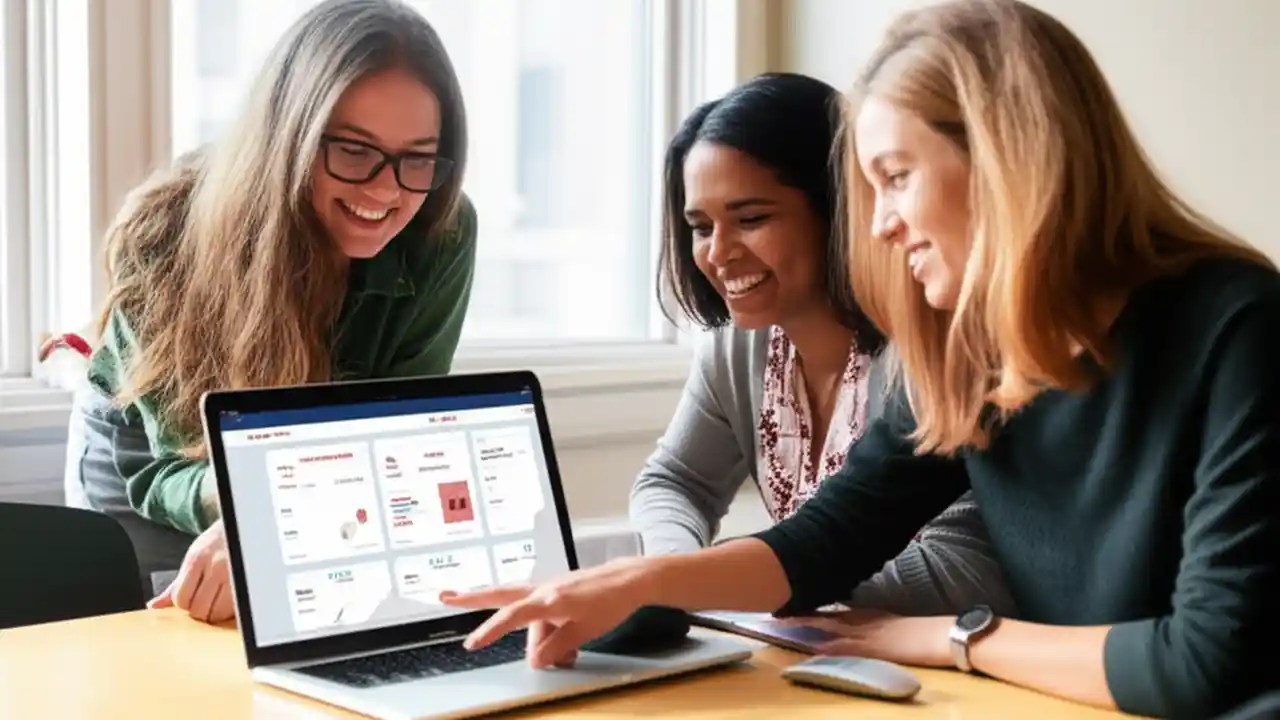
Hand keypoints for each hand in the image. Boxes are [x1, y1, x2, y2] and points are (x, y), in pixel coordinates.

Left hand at [147, 519, 235, 624]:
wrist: (245, 528)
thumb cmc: (218, 544)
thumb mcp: (194, 557)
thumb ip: (176, 584)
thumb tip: (154, 606)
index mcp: (197, 559)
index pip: (182, 598)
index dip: (184, 603)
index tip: (192, 597)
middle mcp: (216, 567)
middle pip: (199, 609)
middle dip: (200, 610)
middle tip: (206, 599)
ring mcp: (235, 575)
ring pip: (217, 614)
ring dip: (216, 612)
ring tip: (219, 600)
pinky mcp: (249, 584)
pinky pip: (234, 610)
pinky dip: (230, 611)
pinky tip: (230, 599)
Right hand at [439, 557, 655, 668]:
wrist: (629, 579)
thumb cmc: (609, 602)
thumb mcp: (584, 631)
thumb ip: (557, 646)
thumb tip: (535, 660)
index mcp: (549, 598)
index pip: (512, 616)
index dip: (490, 630)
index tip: (472, 643)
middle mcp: (543, 590)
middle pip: (501, 595)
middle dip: (471, 597)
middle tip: (443, 596)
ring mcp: (549, 589)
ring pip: (530, 620)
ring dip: (541, 641)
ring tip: (573, 654)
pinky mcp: (556, 593)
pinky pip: (542, 615)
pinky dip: (546, 631)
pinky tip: (569, 646)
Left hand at [784, 608, 952, 667]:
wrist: (939, 634)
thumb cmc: (920, 631)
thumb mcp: (888, 622)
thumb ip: (868, 621)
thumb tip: (848, 624)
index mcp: (864, 614)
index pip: (829, 610)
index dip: (807, 608)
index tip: (786, 605)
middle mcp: (860, 621)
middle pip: (822, 616)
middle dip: (798, 615)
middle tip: (774, 612)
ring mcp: (865, 634)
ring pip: (828, 629)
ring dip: (805, 627)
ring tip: (781, 625)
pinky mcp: (872, 649)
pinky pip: (844, 649)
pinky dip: (827, 648)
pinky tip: (810, 649)